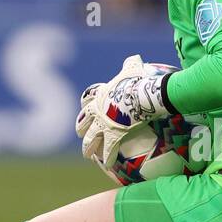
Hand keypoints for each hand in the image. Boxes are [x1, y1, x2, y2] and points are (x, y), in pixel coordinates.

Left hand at [78, 54, 171, 168]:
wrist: (140, 95)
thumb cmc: (137, 81)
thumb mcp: (132, 69)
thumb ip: (131, 64)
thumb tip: (136, 58)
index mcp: (101, 94)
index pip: (88, 97)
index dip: (86, 103)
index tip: (85, 107)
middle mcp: (98, 110)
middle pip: (84, 119)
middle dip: (81, 126)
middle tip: (80, 133)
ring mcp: (103, 123)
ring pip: (90, 137)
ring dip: (88, 146)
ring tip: (87, 154)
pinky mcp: (113, 134)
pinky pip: (109, 149)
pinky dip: (108, 156)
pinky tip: (108, 164)